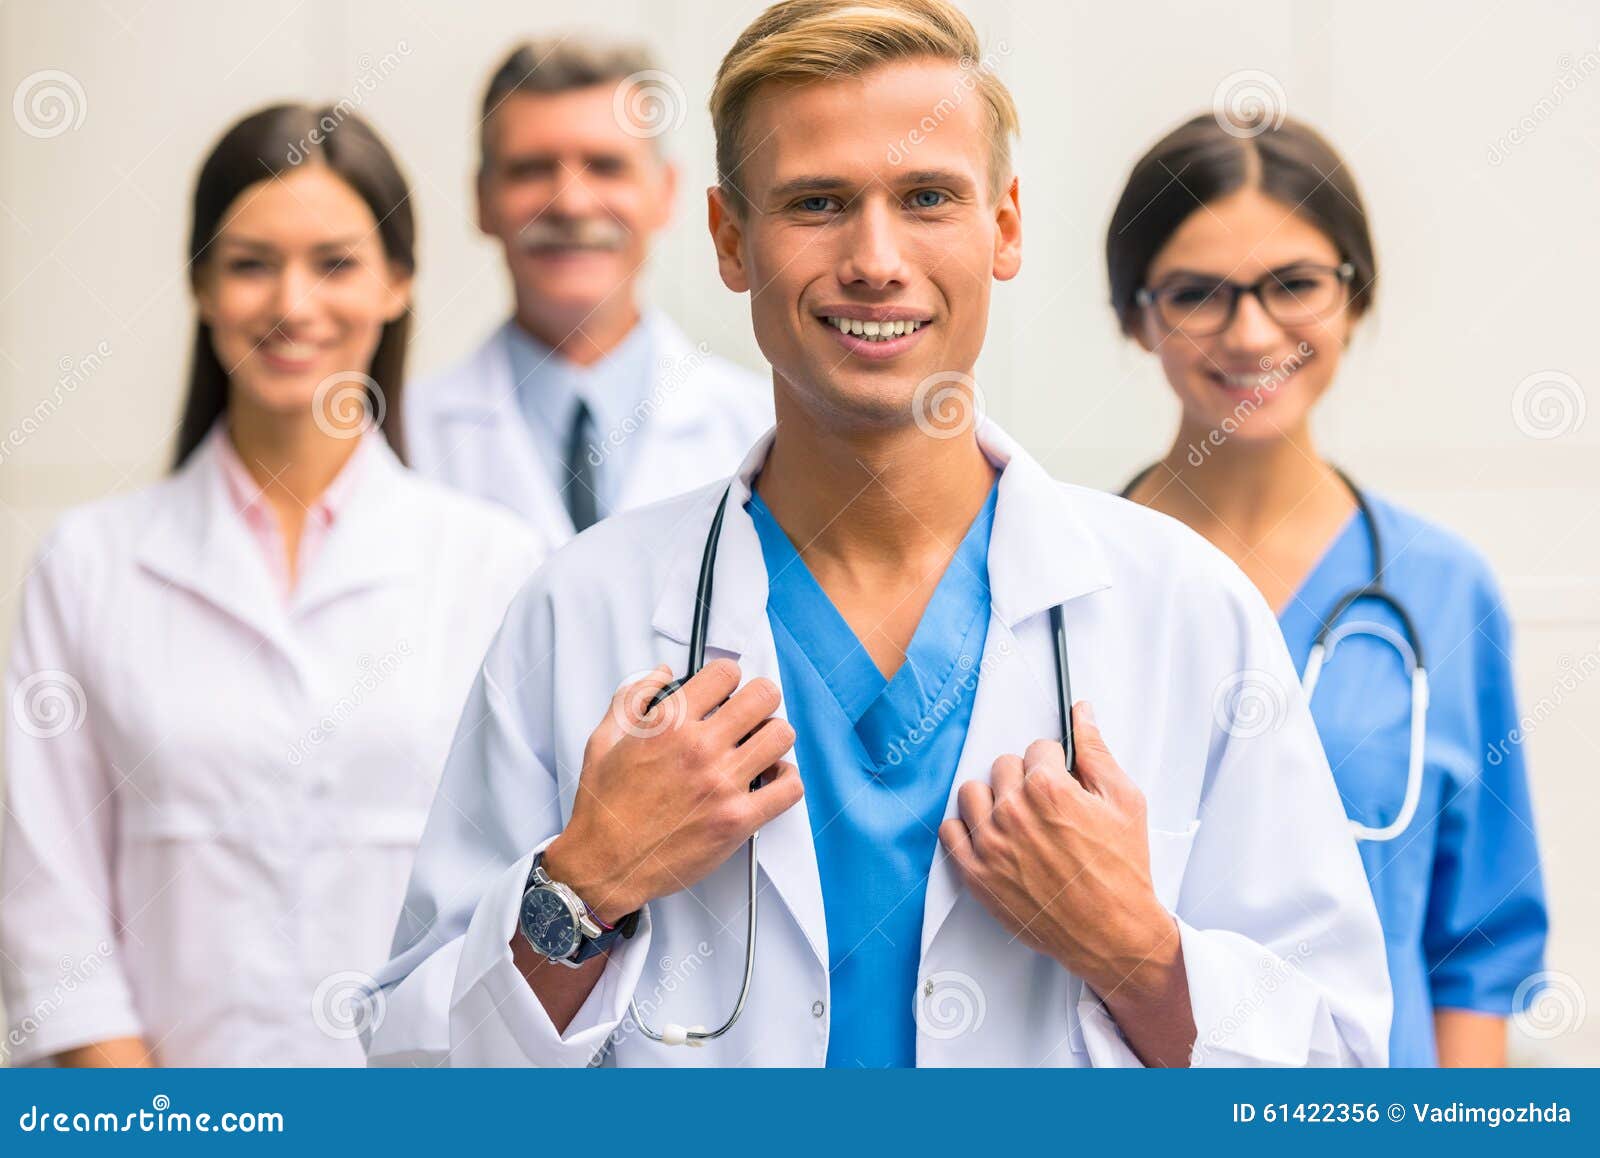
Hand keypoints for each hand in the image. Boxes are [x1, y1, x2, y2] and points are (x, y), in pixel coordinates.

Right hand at [544, 660, 800, 923]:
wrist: (604, 864)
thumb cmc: (604, 807)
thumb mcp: (604, 739)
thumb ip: (632, 698)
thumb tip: (661, 672)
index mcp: (669, 724)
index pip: (725, 673)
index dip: (728, 676)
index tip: (727, 689)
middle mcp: (700, 749)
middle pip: (763, 696)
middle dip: (759, 699)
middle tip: (751, 712)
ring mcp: (723, 784)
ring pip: (781, 736)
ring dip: (774, 736)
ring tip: (761, 745)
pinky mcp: (738, 820)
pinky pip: (789, 788)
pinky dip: (787, 779)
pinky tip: (771, 778)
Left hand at [938, 702, 1180, 1001]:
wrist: (1112, 932)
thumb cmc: (1121, 871)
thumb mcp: (1125, 802)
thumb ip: (1097, 752)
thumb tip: (1082, 715)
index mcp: (1048, 789)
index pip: (1037, 748)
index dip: (1055, 764)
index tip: (1062, 781)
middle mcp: (1012, 811)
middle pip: (1003, 766)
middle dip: (1025, 779)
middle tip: (1045, 805)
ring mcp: (990, 843)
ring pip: (972, 792)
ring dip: (992, 799)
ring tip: (1017, 819)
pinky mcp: (976, 873)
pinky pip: (950, 831)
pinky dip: (967, 830)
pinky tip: (992, 837)